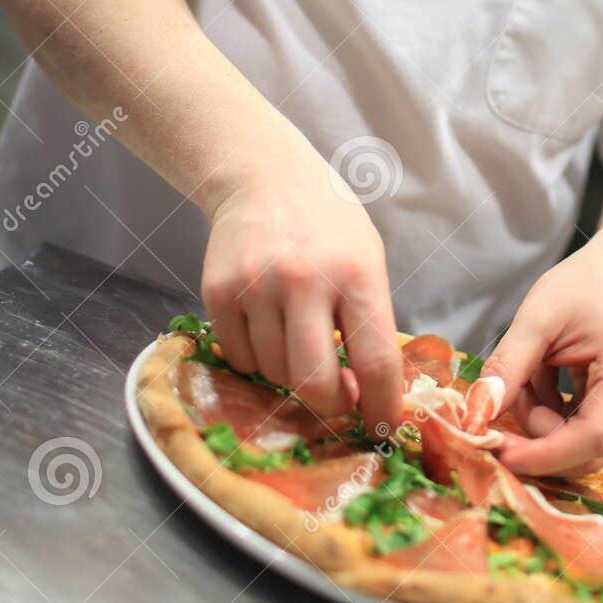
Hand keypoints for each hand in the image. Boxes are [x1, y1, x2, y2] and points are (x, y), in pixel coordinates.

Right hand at [200, 149, 402, 436]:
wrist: (264, 176)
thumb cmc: (328, 223)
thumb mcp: (367, 258)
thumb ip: (370, 319)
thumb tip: (372, 391)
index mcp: (357, 273)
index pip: (376, 361)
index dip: (382, 406)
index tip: (384, 426)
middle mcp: (305, 280)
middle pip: (316, 384)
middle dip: (331, 405)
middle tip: (338, 397)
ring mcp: (256, 287)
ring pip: (274, 375)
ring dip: (290, 374)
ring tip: (299, 339)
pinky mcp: (218, 292)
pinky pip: (239, 358)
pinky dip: (256, 358)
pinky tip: (268, 327)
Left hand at [482, 231, 602, 476]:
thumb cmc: (588, 282)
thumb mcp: (539, 316)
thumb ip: (510, 366)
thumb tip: (479, 412)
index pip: (592, 436)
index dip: (544, 455)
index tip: (499, 453)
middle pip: (587, 449)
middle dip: (537, 437)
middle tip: (501, 403)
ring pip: (583, 444)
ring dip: (544, 422)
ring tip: (529, 376)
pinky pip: (586, 430)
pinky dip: (556, 415)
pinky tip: (546, 379)